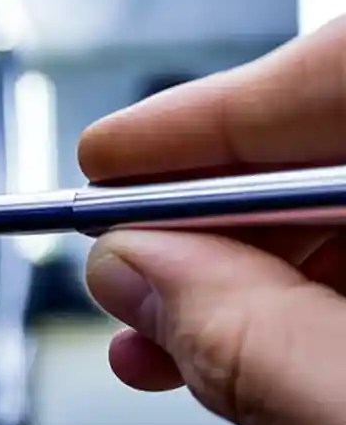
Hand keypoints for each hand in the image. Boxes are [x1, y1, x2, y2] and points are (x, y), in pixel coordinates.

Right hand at [80, 14, 345, 424]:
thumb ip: (245, 337)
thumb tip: (130, 269)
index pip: (320, 81)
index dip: (190, 125)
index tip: (101, 162)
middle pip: (324, 148)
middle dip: (204, 222)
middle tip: (122, 269)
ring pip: (344, 209)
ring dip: (245, 278)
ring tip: (168, 341)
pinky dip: (311, 301)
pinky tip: (248, 343)